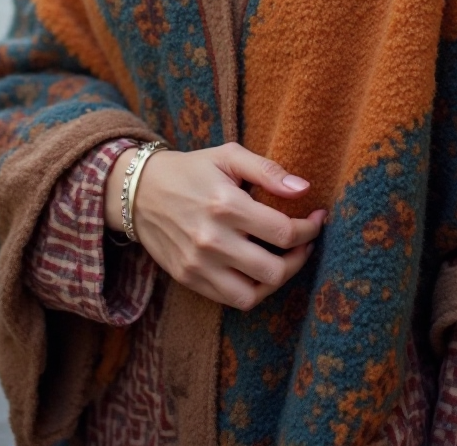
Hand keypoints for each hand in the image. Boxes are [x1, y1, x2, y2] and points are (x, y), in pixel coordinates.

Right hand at [105, 143, 325, 310]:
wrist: (139, 191)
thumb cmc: (191, 169)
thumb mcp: (228, 156)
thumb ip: (268, 170)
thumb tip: (304, 189)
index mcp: (226, 204)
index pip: (284, 232)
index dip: (310, 228)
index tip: (317, 217)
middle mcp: (212, 239)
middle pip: (274, 270)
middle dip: (299, 257)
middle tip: (304, 241)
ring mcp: (199, 264)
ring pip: (254, 294)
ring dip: (277, 279)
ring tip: (283, 259)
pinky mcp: (188, 279)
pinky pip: (232, 300)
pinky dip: (252, 290)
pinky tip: (258, 269)